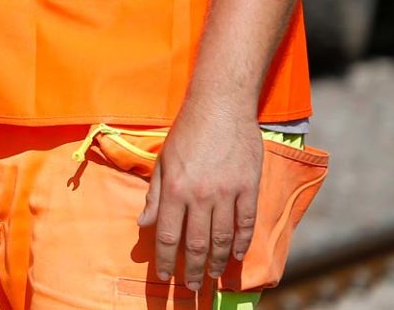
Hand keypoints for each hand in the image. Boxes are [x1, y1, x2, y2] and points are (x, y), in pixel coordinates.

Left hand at [139, 99, 262, 290]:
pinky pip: (246, 223)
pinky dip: (241, 243)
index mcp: (175, 188)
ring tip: (211, 277)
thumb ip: (155, 195)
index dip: (166, 258)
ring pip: (222, 238)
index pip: (169, 234)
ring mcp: (228, 193)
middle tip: (191, 286)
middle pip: (196, 243)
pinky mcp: (249, 188)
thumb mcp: (162, 160)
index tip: (165, 275)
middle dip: (192, 269)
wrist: (220, 105)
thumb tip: (144, 224)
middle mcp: (201, 195)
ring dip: (216, 262)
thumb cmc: (187, 131)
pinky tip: (235, 256)